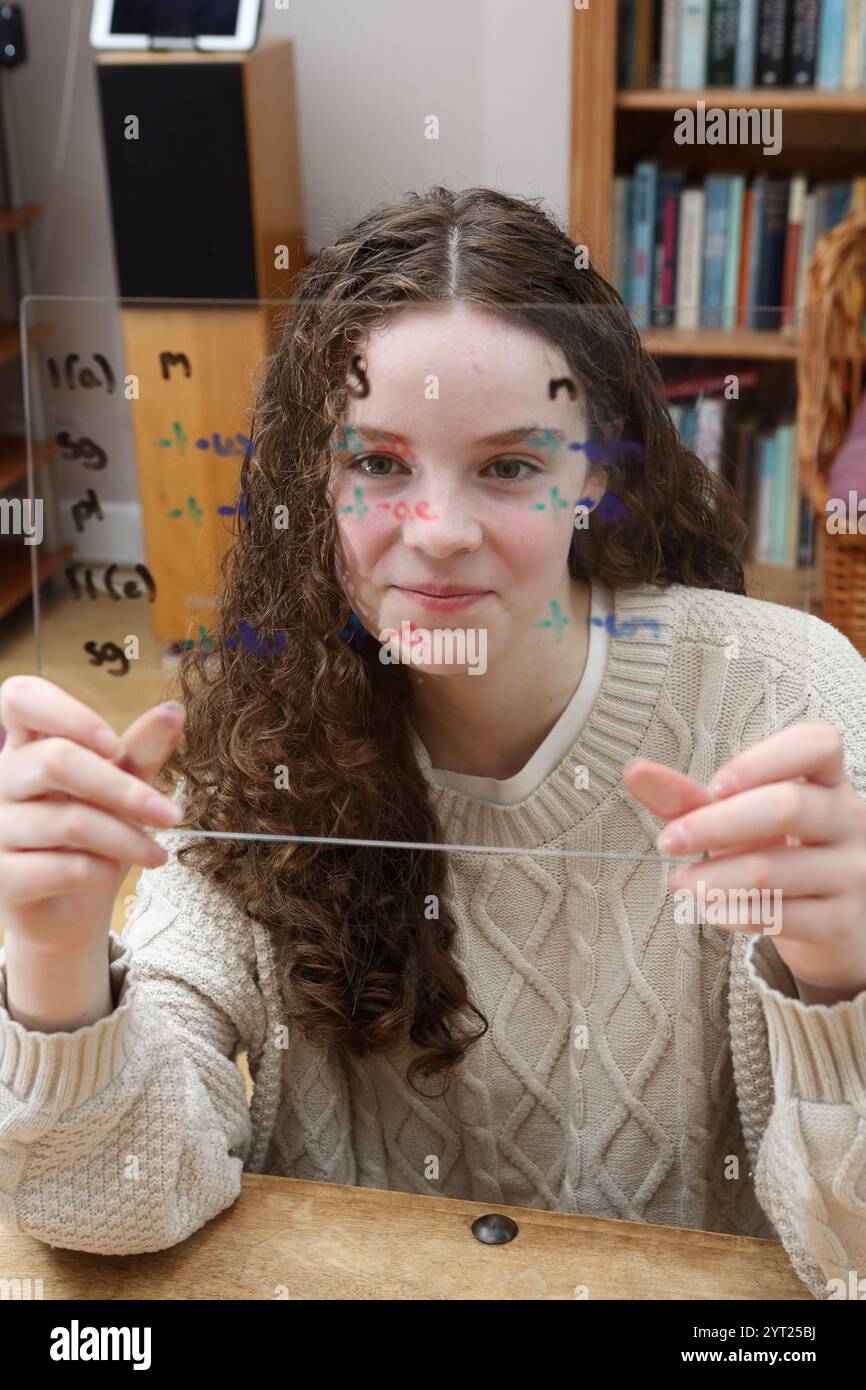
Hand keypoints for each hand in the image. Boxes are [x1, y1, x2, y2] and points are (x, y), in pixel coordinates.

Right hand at [0, 675, 183, 958]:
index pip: (20, 697)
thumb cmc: (95, 840)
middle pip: (55, 760)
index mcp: (26, 746)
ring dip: (126, 839)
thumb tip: (174, 710)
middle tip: (169, 814)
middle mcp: (0, 780)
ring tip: (156, 853)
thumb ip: (140, 751)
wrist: (72, 911)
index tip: (114, 746)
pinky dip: (98, 871)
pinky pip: (60, 868)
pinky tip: (109, 874)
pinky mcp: (0, 877)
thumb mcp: (123, 788)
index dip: (67, 713)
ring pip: (67, 820)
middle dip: (123, 789)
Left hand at [624, 721, 865, 1004]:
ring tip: (678, 882)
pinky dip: (735, 911)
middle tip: (668, 841)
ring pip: (775, 869)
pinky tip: (710, 908)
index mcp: (827, 782)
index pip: (817, 744)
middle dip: (716, 824)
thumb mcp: (741, 822)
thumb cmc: (783, 856)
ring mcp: (850, 872)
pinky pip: (780, 915)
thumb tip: (634, 772)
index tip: (713, 787)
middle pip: (787, 807)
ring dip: (714, 877)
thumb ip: (691, 799)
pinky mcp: (840, 921)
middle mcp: (848, 820)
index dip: (763, 760)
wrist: (836, 927)